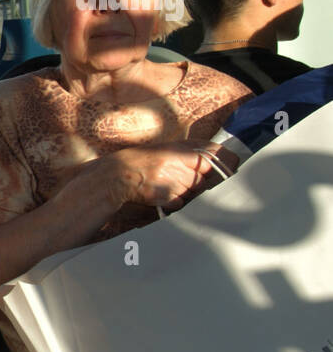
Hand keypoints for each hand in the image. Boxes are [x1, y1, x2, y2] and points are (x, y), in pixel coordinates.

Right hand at [105, 142, 226, 210]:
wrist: (117, 175)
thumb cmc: (140, 161)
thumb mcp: (165, 149)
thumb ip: (190, 151)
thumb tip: (216, 155)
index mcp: (180, 151)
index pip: (215, 156)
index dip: (227, 161)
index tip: (233, 164)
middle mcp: (181, 166)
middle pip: (205, 179)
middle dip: (199, 180)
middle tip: (180, 177)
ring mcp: (176, 183)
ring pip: (193, 192)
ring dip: (185, 191)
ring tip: (165, 183)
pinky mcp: (170, 198)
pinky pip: (182, 202)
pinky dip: (175, 200)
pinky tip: (160, 193)